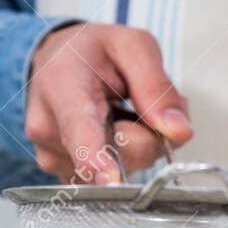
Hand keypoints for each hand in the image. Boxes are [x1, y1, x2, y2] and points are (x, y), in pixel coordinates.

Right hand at [26, 23, 193, 183]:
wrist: (55, 62)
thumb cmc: (92, 52)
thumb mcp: (133, 46)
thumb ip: (157, 86)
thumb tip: (179, 131)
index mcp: (61, 87)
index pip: (79, 129)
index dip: (96, 158)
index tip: (110, 177)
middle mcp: (48, 129)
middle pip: (120, 155)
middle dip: (148, 135)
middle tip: (141, 102)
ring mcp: (51, 157)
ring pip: (121, 170)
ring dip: (136, 145)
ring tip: (120, 113)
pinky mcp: (62, 174)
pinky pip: (111, 180)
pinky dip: (123, 159)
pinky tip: (111, 132)